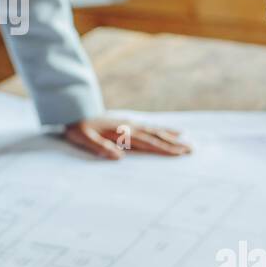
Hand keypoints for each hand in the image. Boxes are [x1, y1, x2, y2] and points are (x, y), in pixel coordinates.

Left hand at [64, 116, 190, 160]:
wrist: (73, 110)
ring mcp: (129, 123)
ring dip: (170, 136)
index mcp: (122, 133)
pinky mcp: (126, 123)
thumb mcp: (84, 139)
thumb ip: (101, 147)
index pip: (148, 143)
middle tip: (192, 148)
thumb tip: (119, 156)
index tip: (181, 153)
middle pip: (156, 136)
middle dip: (174, 143)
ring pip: (155, 130)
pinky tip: (165, 130)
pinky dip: (160, 129)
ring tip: (186, 138)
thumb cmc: (78, 128)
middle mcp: (129, 127)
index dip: (165, 149)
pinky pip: (148, 127)